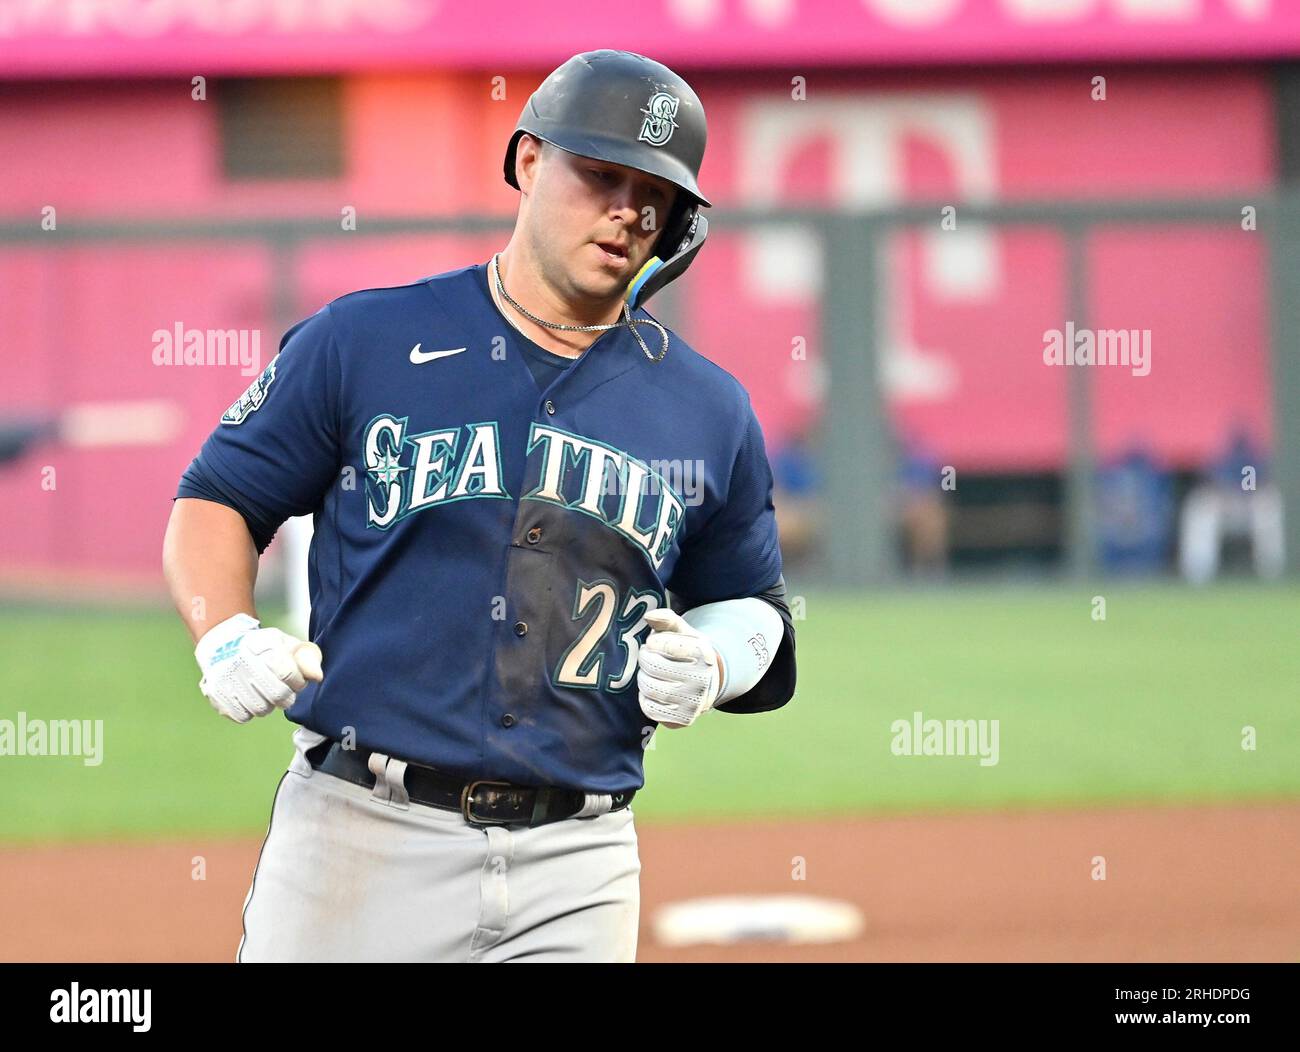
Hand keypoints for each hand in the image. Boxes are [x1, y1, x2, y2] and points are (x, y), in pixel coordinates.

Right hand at [195, 613, 323, 723]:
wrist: (223, 644)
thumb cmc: (264, 649)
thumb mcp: (289, 645)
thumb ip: (308, 658)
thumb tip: (317, 677)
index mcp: (266, 644)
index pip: (288, 674)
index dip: (298, 683)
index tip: (296, 681)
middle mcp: (243, 659)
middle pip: (276, 695)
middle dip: (286, 698)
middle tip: (283, 694)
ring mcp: (227, 676)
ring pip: (260, 709)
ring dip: (268, 706)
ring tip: (264, 694)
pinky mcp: (215, 692)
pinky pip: (242, 716)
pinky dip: (250, 712)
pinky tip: (249, 699)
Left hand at [636, 608, 721, 728]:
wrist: (709, 682)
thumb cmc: (689, 652)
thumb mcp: (683, 632)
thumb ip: (666, 619)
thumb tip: (649, 616)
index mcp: (702, 654)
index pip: (662, 644)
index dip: (653, 642)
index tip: (655, 643)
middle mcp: (702, 680)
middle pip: (651, 665)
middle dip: (645, 658)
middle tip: (649, 656)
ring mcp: (694, 703)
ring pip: (648, 687)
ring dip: (643, 677)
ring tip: (651, 672)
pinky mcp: (683, 719)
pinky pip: (649, 708)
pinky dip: (646, 698)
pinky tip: (655, 690)